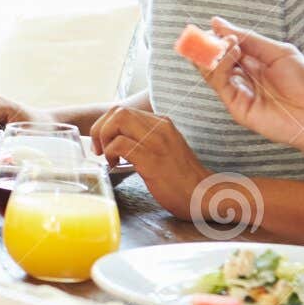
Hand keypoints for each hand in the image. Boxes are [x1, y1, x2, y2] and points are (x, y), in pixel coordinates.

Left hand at [89, 106, 210, 219]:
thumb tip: (115, 140)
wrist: (205, 194)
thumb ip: (144, 140)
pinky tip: (115, 165)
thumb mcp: (163, 150)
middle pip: (118, 111)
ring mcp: (156, 142)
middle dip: (100, 128)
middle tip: (98, 149)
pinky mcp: (152, 159)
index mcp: (161, 123)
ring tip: (108, 157)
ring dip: (104, 139)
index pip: (123, 110)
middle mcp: (159, 127)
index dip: (105, 123)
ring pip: (118, 121)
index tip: (101, 142)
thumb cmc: (180, 178)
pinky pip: (121, 144)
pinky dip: (111, 153)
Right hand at [194, 17, 303, 157]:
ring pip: (213, 72)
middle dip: (208, 46)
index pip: (228, 48)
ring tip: (225, 44)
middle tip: (204, 35)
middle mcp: (244, 77)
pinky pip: (220, 85)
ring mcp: (239, 92)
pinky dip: (220, 68)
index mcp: (255, 63)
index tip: (211, 26)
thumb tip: (218, 22)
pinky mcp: (236, 106)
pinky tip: (230, 55)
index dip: (218, 37)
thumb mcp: (278, 52)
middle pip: (215, 60)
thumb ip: (249, 39)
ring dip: (214, 55)